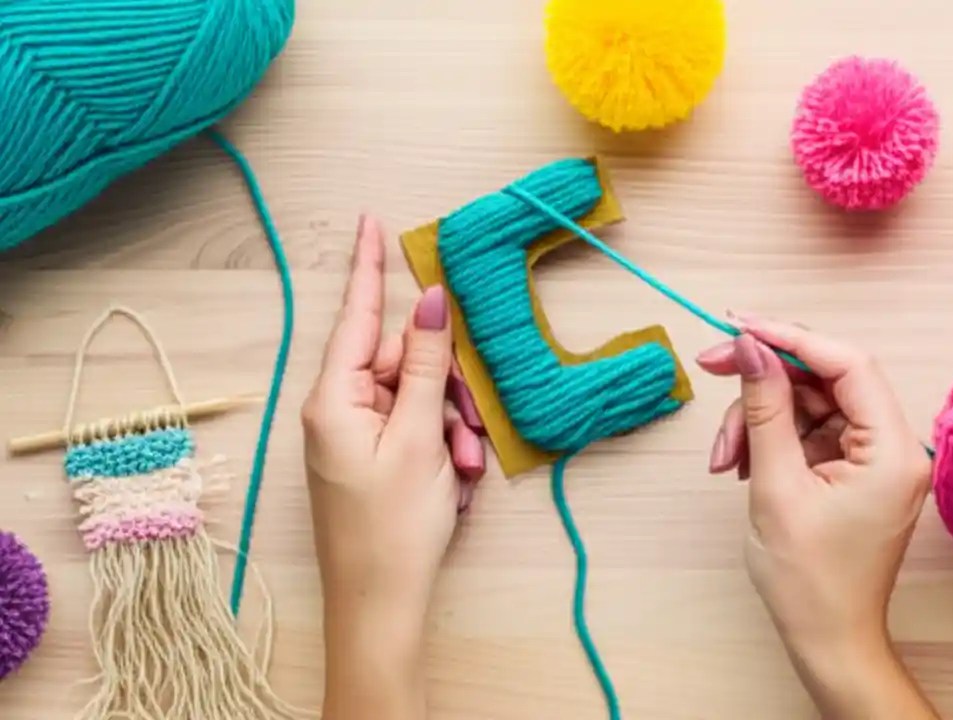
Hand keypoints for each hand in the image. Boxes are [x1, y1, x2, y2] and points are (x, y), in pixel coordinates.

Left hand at [302, 215, 485, 718]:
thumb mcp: (418, 437)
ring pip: (415, 397)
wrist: (380, 603)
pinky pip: (411, 429)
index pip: (356, 316)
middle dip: (443, 387)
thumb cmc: (393, 525)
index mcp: (334, 398)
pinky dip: (440, 445)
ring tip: (462, 466)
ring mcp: (353, 436)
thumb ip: (423, 365)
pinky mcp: (370, 459)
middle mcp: (337, 410)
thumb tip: (429, 301)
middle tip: (468, 428)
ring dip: (448, 423)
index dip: (368, 267)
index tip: (371, 221)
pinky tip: (455, 477)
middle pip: (400, 362)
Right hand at [698, 316, 935, 718]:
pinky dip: (769, 439)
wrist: (827, 640)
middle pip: (824, 378)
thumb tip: (750, 346)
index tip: (738, 324)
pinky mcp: (851, 470)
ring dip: (758, 418)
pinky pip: (807, 431)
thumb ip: (765, 409)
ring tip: (723, 459)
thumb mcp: (776, 486)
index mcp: (892, 450)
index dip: (790, 336)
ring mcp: (872, 458)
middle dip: (764, 377)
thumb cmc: (808, 581)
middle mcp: (892, 446)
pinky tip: (740, 464)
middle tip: (710, 366)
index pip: (847, 363)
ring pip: (808, 403)